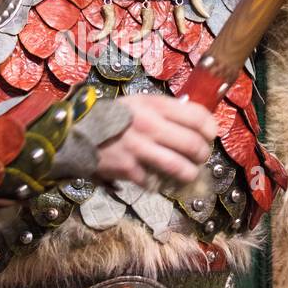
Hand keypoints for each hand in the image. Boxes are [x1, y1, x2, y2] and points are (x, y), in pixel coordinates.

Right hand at [94, 93, 217, 187]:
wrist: (76, 132)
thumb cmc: (112, 117)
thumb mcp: (138, 103)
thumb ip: (164, 111)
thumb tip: (193, 123)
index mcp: (154, 105)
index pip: (197, 117)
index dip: (210, 129)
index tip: (209, 136)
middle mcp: (150, 126)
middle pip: (193, 145)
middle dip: (203, 155)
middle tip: (200, 158)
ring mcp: (139, 149)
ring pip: (180, 168)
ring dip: (189, 173)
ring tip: (188, 173)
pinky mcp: (128, 169)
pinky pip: (155, 182)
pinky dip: (159, 184)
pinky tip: (157, 180)